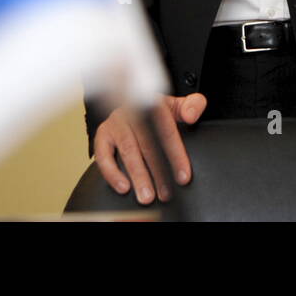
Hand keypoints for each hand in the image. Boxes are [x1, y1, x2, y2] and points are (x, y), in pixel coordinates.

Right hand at [92, 93, 206, 204]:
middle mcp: (133, 112)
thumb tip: (191, 115)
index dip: (176, 155)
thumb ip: (193, 105)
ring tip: (146, 196)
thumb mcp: (177, 105)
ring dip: (137, 176)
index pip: (167, 131)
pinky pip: (103, 156)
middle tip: (165, 194)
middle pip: (146, 145)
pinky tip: (123, 187)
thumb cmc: (157, 111)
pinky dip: (112, 173)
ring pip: (127, 151)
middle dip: (157, 173)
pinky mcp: (102, 135)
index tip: (183, 177)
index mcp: (153, 105)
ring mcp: (116, 123)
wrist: (130, 99)